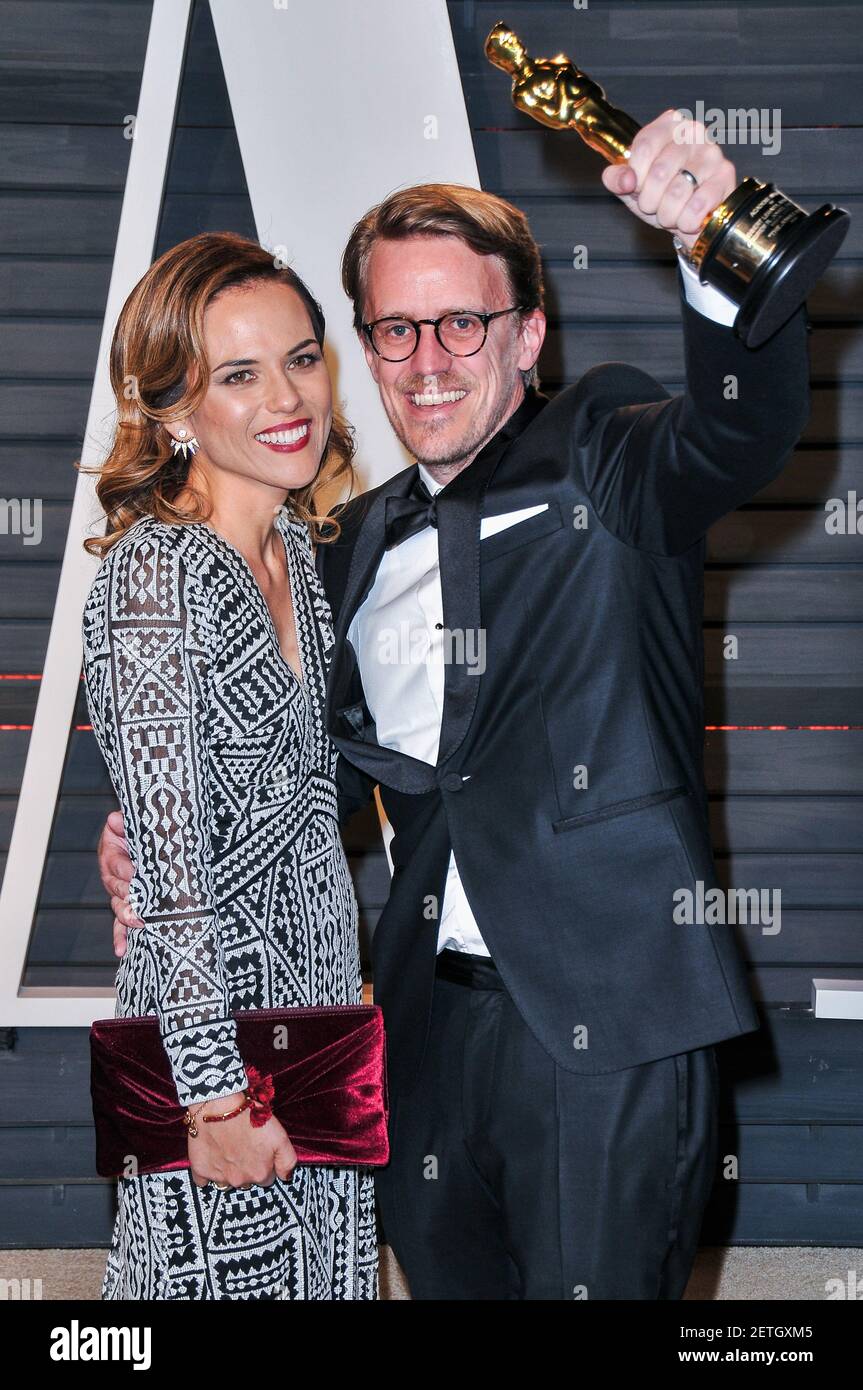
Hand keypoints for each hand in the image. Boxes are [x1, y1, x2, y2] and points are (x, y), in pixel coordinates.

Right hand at [97, 809, 141, 956]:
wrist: (149, 841)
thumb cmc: (144, 833)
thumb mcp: (135, 824)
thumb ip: (126, 823)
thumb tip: (115, 819)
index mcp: (111, 852)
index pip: (116, 863)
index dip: (125, 869)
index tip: (136, 874)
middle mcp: (112, 875)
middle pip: (117, 888)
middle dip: (128, 897)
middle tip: (140, 904)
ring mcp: (119, 893)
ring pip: (119, 907)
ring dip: (127, 917)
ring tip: (137, 922)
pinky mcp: (127, 907)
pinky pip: (120, 924)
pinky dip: (120, 937)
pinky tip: (121, 950)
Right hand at [187, 1094, 297, 1188]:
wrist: (219, 1105)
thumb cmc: (250, 1117)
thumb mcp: (280, 1136)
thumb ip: (287, 1161)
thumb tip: (286, 1178)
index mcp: (260, 1174)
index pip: (267, 1178)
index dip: (264, 1163)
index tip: (259, 1150)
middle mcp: (240, 1180)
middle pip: (247, 1181)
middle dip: (247, 1168)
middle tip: (243, 1146)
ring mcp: (219, 1178)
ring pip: (226, 1182)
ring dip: (228, 1171)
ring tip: (227, 1149)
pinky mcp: (201, 1171)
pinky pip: (203, 1180)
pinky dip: (207, 1171)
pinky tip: (211, 1156)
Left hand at [601, 107, 736, 248]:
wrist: (688, 219)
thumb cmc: (660, 195)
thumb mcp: (631, 187)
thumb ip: (616, 179)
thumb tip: (627, 179)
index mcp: (668, 126)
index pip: (645, 146)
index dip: (636, 177)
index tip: (637, 189)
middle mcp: (692, 132)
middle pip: (660, 171)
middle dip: (651, 201)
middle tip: (655, 206)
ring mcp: (712, 152)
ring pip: (678, 192)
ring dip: (668, 214)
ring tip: (671, 213)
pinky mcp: (725, 175)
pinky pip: (697, 206)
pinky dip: (686, 222)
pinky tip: (688, 219)